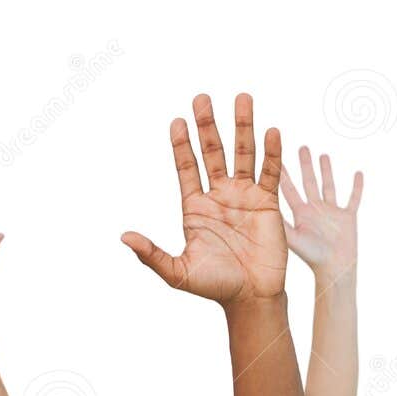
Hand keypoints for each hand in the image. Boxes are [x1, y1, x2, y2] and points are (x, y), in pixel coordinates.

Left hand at [122, 94, 288, 305]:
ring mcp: (243, 196)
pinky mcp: (267, 203)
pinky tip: (272, 131)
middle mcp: (218, 196)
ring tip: (242, 97)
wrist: (250, 297)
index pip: (186, 168)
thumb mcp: (177, 272)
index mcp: (195, 208)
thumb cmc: (213, 286)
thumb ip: (151, 254)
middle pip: (211, 152)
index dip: (181, 146)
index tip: (176, 121)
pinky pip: (269, 172)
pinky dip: (271, 152)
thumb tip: (124, 237)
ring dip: (242, 126)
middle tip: (202, 97)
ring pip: (242, 153)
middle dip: (207, 125)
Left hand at [281, 147, 361, 281]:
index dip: (283, 172)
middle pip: (308, 182)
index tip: (276, 155)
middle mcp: (314, 210)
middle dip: (304, 165)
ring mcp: (331, 213)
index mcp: (300, 213)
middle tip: (301, 147)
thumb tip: (259, 208)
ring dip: (326, 171)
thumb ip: (279, 222)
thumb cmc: (312, 257)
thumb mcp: (292, 236)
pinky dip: (356, 187)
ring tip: (322, 155)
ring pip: (328, 186)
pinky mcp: (348, 217)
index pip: (288, 188)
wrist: (334, 268)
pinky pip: (353, 198)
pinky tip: (358, 173)